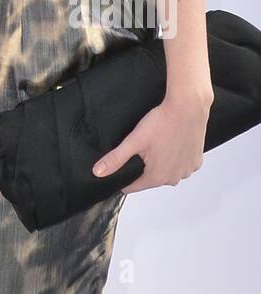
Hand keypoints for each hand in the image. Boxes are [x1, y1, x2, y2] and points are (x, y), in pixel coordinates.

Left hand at [92, 89, 213, 193]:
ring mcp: (187, 170)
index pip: (134, 186)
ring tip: (157, 143)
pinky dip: (175, 157)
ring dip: (160, 162)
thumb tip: (98, 173)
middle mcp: (174, 178)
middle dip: (144, 166)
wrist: (187, 107)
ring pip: (167, 171)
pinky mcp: (196, 161)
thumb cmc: (162, 122)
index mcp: (157, 177)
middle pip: (151, 178)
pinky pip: (181, 164)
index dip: (125, 177)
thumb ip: (116, 158)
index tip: (123, 164)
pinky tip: (171, 143)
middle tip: (142, 146)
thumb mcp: (134, 140)